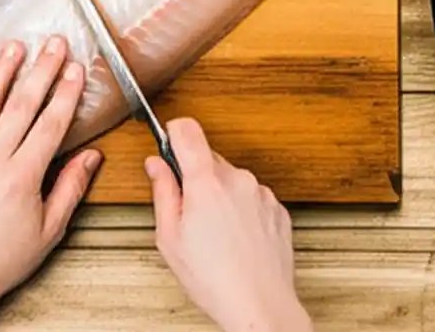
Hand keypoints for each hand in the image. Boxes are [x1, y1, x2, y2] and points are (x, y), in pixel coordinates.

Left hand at [0, 37, 102, 331]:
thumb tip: (90, 158)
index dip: (65, 92)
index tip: (75, 69)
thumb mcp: (48, 230)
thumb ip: (70, 188)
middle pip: (20, 104)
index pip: (50, 123)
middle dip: (40, 69)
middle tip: (52, 43)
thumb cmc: (0, 259)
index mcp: (21, 177)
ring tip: (12, 47)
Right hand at [146, 119, 311, 331]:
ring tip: (216, 235)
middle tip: (188, 213)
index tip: (168, 139)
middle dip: (195, 178)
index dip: (174, 131)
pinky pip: (252, 197)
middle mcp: (238, 180)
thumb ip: (162, 192)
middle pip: (209, 158)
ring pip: (232, 180)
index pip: (188, 130)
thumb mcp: (170, 238)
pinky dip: (241, 210)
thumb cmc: (215, 279)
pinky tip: (236, 239)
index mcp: (207, 183)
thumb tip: (156, 165)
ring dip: (220, 196)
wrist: (260, 305)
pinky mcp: (277, 208)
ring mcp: (261, 193)